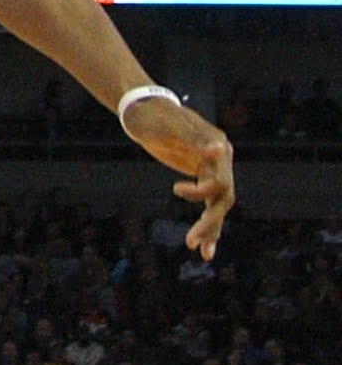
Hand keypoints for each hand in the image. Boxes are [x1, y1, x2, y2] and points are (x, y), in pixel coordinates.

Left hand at [119, 94, 234, 257]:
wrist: (142, 109)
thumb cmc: (152, 116)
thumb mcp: (168, 126)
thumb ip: (192, 139)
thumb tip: (220, 147)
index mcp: (217, 146)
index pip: (221, 180)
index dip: (202, 193)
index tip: (175, 190)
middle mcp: (220, 159)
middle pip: (223, 198)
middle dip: (209, 222)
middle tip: (190, 242)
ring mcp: (212, 168)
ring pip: (218, 206)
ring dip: (211, 229)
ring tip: (203, 254)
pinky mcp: (201, 176)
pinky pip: (209, 204)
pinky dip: (207, 224)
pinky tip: (202, 246)